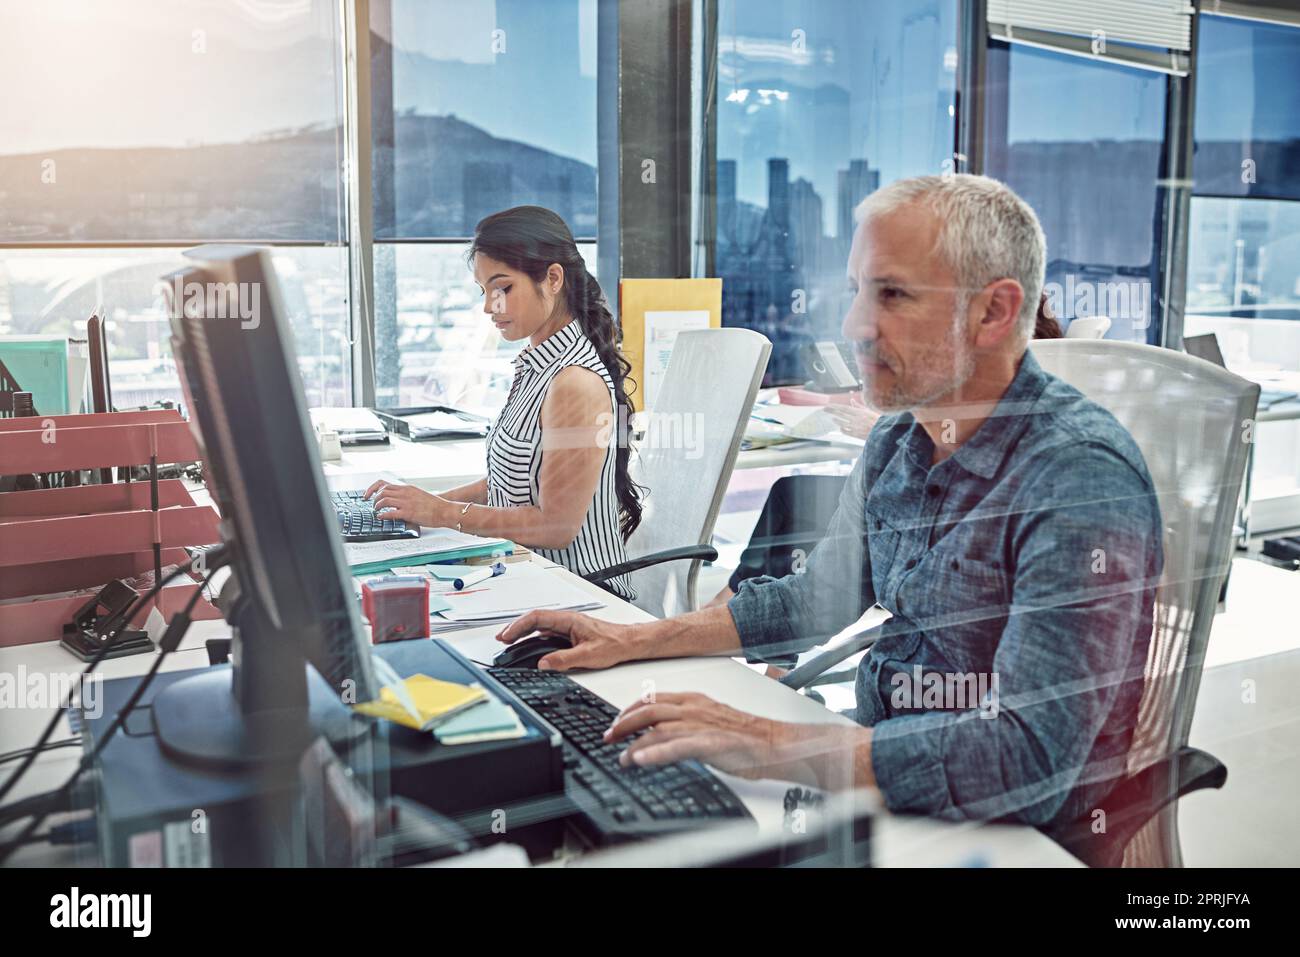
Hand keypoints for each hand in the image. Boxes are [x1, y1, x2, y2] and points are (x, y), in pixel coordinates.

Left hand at [364, 480, 456, 528]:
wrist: (445, 510)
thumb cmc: (434, 505)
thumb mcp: (418, 495)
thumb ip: (406, 496)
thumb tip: (396, 501)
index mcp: (407, 488)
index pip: (384, 484)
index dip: (372, 489)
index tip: (367, 495)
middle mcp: (405, 493)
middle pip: (382, 491)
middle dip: (373, 498)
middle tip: (372, 505)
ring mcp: (406, 502)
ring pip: (384, 499)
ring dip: (377, 506)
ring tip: (377, 511)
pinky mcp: (409, 512)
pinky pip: (391, 512)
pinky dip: (383, 515)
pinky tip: (381, 517)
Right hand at [495, 609, 646, 671]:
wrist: (629, 643)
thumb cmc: (614, 644)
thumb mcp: (588, 656)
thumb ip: (564, 660)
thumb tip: (543, 663)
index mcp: (568, 620)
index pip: (537, 618)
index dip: (518, 626)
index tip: (506, 636)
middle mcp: (566, 620)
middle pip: (534, 620)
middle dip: (515, 628)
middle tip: (501, 639)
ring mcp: (567, 627)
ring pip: (539, 626)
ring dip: (523, 632)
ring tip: (509, 641)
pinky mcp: (569, 634)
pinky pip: (546, 633)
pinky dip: (533, 638)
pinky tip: (528, 645)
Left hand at [605, 691, 846, 785]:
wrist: (776, 743)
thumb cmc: (747, 735)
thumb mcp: (710, 720)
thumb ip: (686, 722)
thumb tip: (662, 732)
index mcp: (694, 699)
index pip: (652, 698)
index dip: (629, 709)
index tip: (616, 722)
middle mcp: (694, 708)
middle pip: (648, 710)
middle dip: (623, 724)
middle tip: (609, 738)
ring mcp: (700, 725)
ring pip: (657, 728)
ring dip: (634, 743)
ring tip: (621, 757)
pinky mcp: (709, 743)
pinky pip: (676, 747)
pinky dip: (654, 753)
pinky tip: (641, 760)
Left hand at [825, 403, 879, 439]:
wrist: (883, 432)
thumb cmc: (878, 420)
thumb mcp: (870, 410)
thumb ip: (859, 406)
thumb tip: (851, 400)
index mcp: (859, 412)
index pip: (844, 408)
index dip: (835, 407)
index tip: (829, 405)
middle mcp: (855, 419)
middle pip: (841, 414)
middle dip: (832, 411)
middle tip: (824, 409)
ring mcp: (855, 427)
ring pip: (842, 423)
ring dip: (837, 420)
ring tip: (832, 418)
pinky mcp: (856, 434)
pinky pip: (847, 431)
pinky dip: (843, 429)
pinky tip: (840, 428)